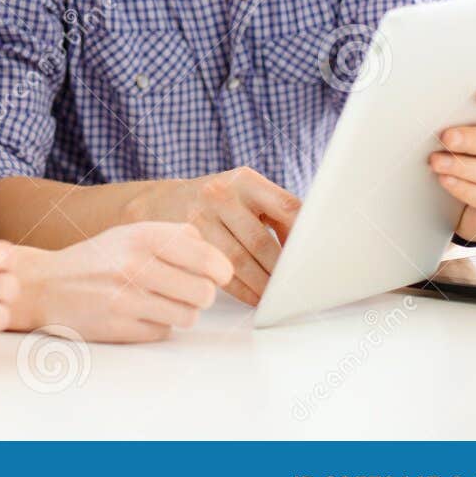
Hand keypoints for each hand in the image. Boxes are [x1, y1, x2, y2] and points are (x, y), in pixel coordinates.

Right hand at [18, 222, 232, 341]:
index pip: (207, 258)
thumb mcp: (130, 233)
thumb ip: (173, 236)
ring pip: (188, 316)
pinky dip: (158, 325)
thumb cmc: (95, 259)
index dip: (220, 270)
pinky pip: (163, 332)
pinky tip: (138, 313)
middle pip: (204, 292)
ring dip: (181, 312)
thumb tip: (215, 254)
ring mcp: (127, 298)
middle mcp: (135, 265)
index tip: (216, 274)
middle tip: (189, 291)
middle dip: (202, 295)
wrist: (45, 285)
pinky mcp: (120, 327)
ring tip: (162, 302)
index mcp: (143, 236)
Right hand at [127, 167, 301, 305]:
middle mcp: (220, 193)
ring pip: (237, 260)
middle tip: (295, 288)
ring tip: (276, 297)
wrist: (163, 200)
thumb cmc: (219, 200)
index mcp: (245, 179)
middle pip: (260, 240)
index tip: (312, 258)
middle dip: (280, 270)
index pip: (286, 207)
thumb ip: (277, 213)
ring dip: (261, 284)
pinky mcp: (184, 240)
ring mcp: (199, 216)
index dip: (302, 236)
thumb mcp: (247, 193)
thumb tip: (309, 247)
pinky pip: (217, 270)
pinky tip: (253, 296)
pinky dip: (240, 288)